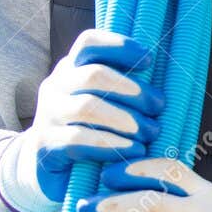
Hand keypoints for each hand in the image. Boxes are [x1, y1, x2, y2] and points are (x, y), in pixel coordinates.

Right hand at [0, 29, 165, 211]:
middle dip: (134, 90)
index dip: (120, 46)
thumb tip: (167, 78)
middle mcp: (56, 87)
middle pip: (94, 75)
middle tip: (159, 107)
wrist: (47, 167)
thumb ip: (126, 87)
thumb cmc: (92, 130)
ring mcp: (47, 115)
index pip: (89, 43)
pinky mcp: (44, 145)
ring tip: (150, 133)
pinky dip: (111, 144)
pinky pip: (78, 139)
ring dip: (126, 120)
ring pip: (87, 107)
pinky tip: (134, 151)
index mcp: (72, 69)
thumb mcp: (106, 102)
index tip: (149, 59)